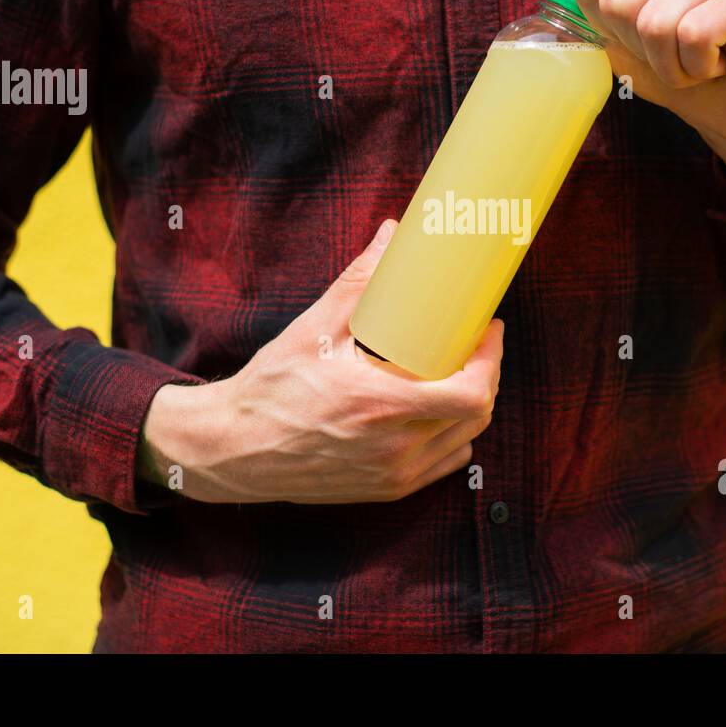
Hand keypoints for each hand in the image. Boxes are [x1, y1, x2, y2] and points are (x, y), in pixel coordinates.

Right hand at [137, 220, 502, 503]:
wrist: (234, 449)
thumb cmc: (272, 388)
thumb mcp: (313, 330)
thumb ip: (358, 283)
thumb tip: (392, 236)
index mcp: (379, 406)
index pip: (470, 394)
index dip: (491, 360)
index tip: (488, 329)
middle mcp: (392, 448)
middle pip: (477, 414)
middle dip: (487, 374)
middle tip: (476, 343)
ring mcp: (392, 475)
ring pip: (465, 439)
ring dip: (472, 404)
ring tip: (459, 371)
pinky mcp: (386, 490)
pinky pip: (444, 463)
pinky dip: (453, 435)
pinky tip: (437, 409)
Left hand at [524, 0, 725, 224]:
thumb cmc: (672, 66)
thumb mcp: (612, 33)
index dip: (610, 28)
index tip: (644, 38)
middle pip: (619, 2)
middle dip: (642, 48)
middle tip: (676, 51)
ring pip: (657, 23)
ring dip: (672, 64)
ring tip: (698, 58)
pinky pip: (694, 35)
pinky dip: (699, 67)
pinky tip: (722, 60)